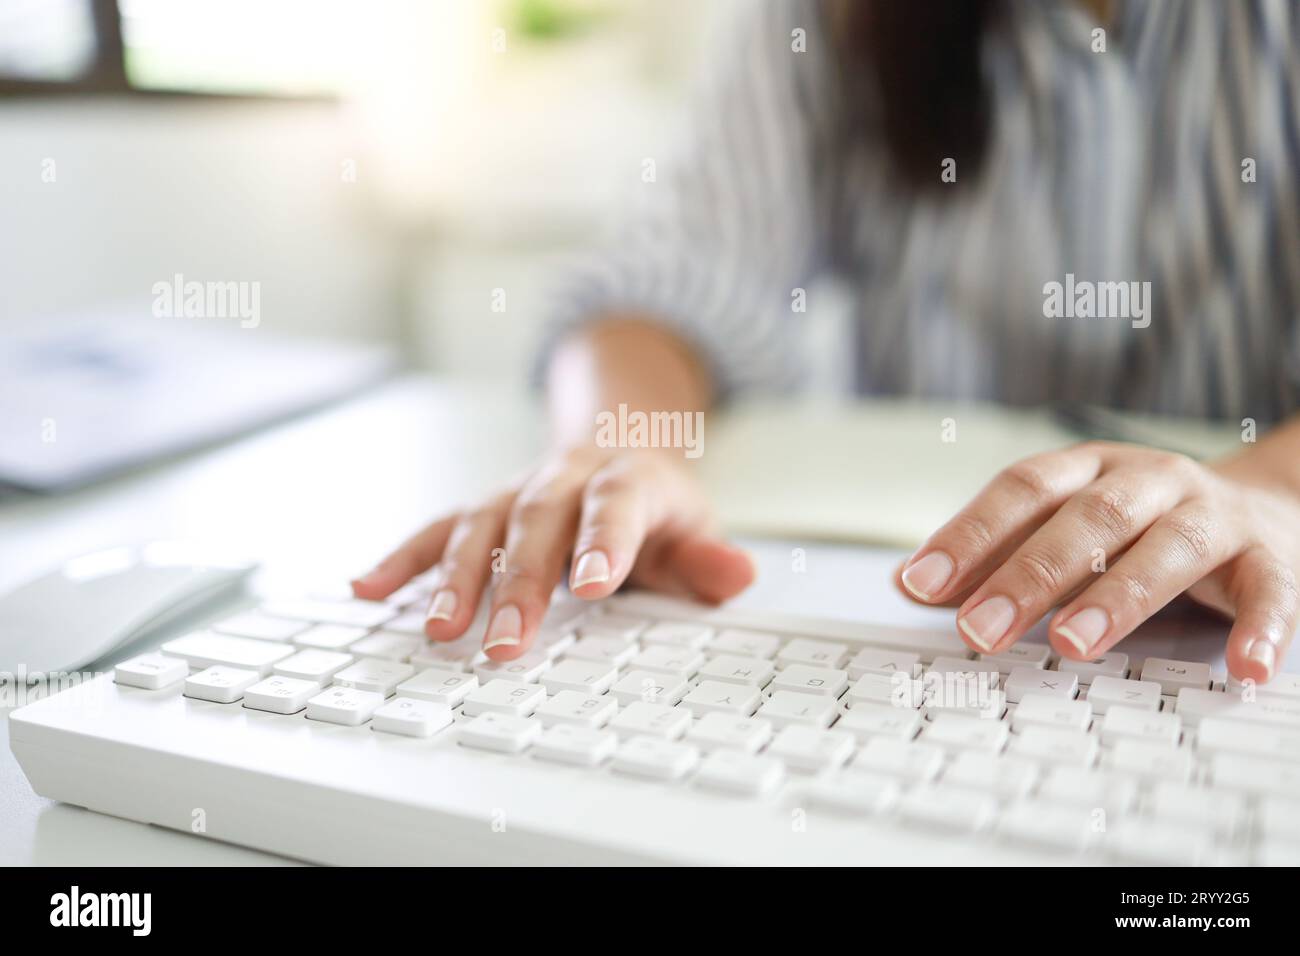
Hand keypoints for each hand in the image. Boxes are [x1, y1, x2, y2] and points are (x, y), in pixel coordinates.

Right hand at [351, 445, 753, 659]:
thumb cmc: (654, 506)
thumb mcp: (693, 528)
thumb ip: (707, 559)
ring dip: (456, 579)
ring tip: (439, 631)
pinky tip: (367, 590)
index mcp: (626, 479)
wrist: (616, 446)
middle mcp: (563, 478)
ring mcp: (516, 490)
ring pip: (480, 525)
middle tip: (506, 643)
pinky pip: (437, 529)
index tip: (593, 584)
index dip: (604, 541)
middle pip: (537, 523)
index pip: (616, 504)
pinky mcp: (482, 508)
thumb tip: (739, 573)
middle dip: (519, 583)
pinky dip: (402, 558)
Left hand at [895, 441, 1299, 681]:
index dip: (969, 534)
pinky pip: (1270, 593)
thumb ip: (993, 557)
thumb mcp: (1062, 529)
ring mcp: (1211, 515)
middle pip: (1085, 520)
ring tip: (1072, 644)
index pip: (1020, 490)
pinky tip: (1242, 667)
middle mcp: (1149, 480)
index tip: (919, 583)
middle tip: (978, 629)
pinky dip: (1259, 630)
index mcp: (1088, 468)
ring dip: (1118, 598)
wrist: (1265, 509)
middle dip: (1026, 576)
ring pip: (1167, 548)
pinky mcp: (1271, 559)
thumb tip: (910, 586)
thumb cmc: (1138, 528)